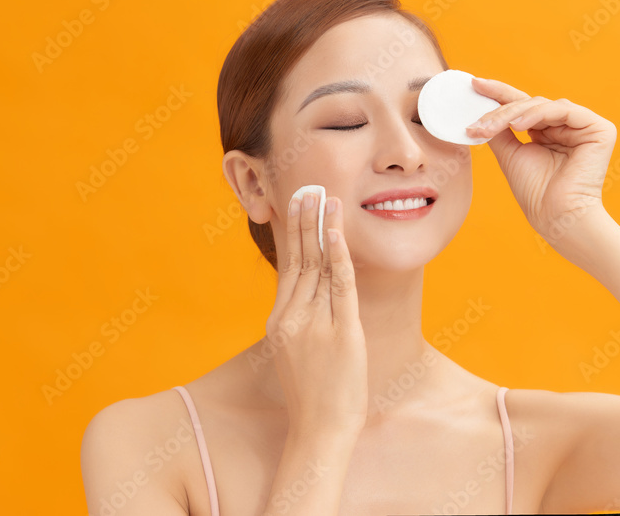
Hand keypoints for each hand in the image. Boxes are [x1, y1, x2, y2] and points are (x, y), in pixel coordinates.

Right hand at [265, 191, 367, 437]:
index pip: (288, 268)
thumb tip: (313, 291)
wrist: (318, 430)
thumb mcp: (296, 352)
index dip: (293, 234)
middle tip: (307, 188)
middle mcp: (292, 317)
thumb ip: (300, 320)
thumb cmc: (313, 394)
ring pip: (319, 266)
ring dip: (323, 228)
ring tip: (326, 199)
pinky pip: (340, 285)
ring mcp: (314, 324)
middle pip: (299, 259)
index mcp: (279, 321)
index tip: (295, 206)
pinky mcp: (340, 332)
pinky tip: (337, 231)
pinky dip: (339, 255)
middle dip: (304, 221)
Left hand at [465, 77, 616, 243]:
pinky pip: (562, 110)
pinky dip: (537, 114)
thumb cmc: (535, 192)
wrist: (555, 216)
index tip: (474, 84)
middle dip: (499, 110)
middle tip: (476, 122)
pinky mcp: (599, 128)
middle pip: (529, 104)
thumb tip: (480, 107)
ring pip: (541, 105)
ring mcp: (584, 125)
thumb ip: (499, 129)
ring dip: (511, 114)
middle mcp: (568, 125)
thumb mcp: (510, 153)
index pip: (522, 106)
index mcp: (550, 130)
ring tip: (489, 127)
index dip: (498, 94)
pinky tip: (517, 125)